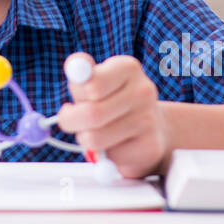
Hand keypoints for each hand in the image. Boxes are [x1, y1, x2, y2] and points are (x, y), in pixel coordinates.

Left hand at [55, 53, 171, 178]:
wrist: (153, 126)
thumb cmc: (113, 100)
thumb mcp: (96, 79)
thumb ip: (81, 72)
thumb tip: (74, 66)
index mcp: (128, 68)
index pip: (91, 85)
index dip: (77, 93)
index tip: (79, 96)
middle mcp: (143, 91)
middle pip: (91, 114)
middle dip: (71, 120)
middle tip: (70, 119)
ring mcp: (149, 120)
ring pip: (95, 138)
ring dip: (85, 138)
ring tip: (94, 131)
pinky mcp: (150, 147)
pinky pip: (109, 157)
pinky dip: (103, 155)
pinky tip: (113, 144)